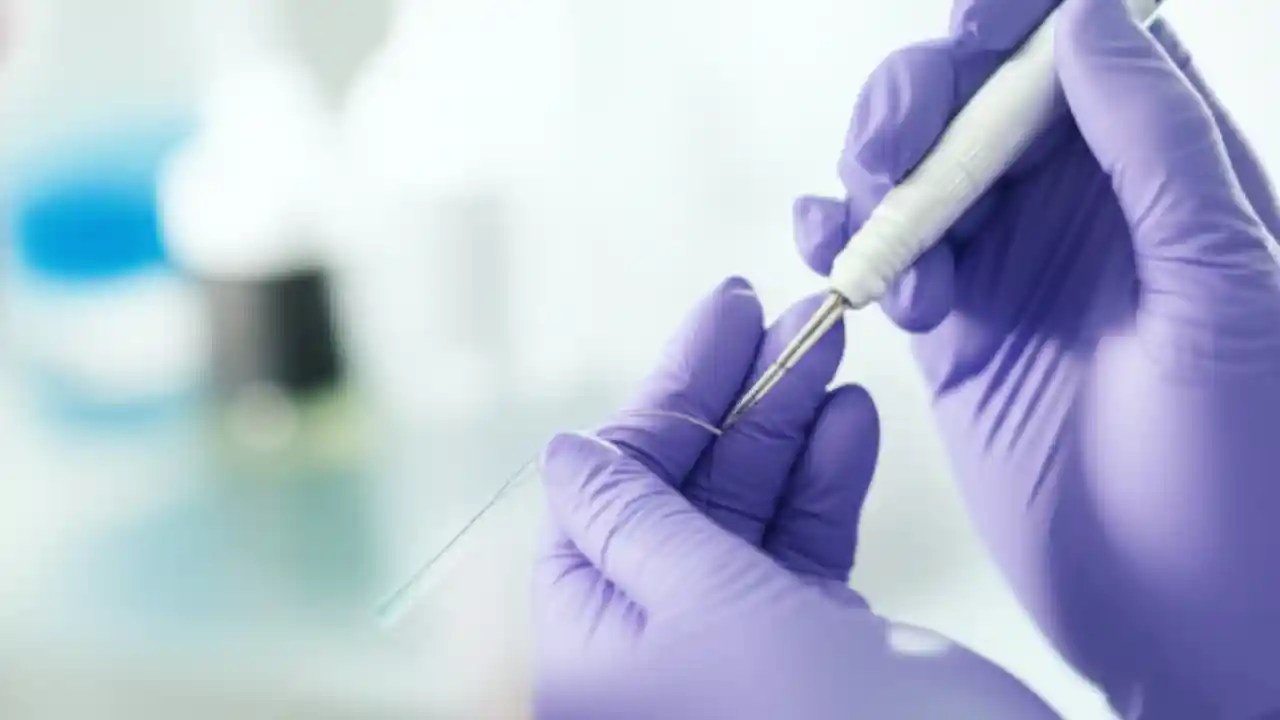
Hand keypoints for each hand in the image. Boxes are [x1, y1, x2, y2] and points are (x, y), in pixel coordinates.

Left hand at [532, 278, 1057, 718]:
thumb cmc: (821, 719)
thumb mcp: (704, 602)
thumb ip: (633, 520)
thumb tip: (564, 455)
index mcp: (598, 650)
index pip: (605, 498)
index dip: (660, 404)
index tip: (717, 321)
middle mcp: (658, 646)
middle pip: (679, 492)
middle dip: (733, 397)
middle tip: (782, 306)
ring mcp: (739, 642)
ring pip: (749, 506)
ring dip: (789, 421)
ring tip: (829, 334)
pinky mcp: (812, 641)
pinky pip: (805, 541)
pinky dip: (829, 479)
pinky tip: (852, 415)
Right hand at [793, 1, 1279, 715]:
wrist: (1188, 615)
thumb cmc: (1249, 469)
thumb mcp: (1222, 288)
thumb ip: (1155, 147)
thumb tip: (1086, 19)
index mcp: (1168, 176)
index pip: (1084, 49)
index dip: (1016, 19)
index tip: (974, 25)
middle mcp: (1084, 210)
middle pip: (975, 100)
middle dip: (918, 104)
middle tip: (895, 155)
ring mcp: (1010, 271)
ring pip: (915, 171)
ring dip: (874, 179)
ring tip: (879, 232)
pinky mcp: (952, 336)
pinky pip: (883, 255)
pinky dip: (844, 240)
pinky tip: (840, 256)